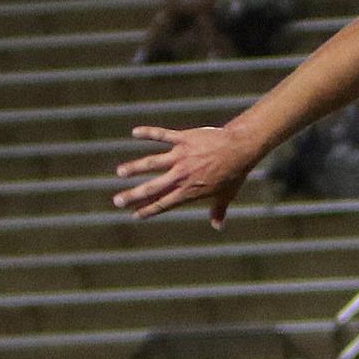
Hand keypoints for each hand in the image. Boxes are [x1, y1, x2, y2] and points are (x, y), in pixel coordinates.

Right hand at [116, 125, 257, 227]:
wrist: (240, 149)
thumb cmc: (234, 174)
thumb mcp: (226, 195)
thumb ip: (218, 211)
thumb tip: (218, 226)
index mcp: (189, 190)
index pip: (164, 203)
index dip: (149, 210)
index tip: (134, 215)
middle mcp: (182, 175)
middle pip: (153, 188)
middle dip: (134, 195)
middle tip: (117, 201)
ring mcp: (181, 157)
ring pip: (152, 162)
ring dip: (134, 167)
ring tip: (120, 172)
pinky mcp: (183, 139)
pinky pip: (163, 135)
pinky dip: (149, 132)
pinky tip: (135, 132)